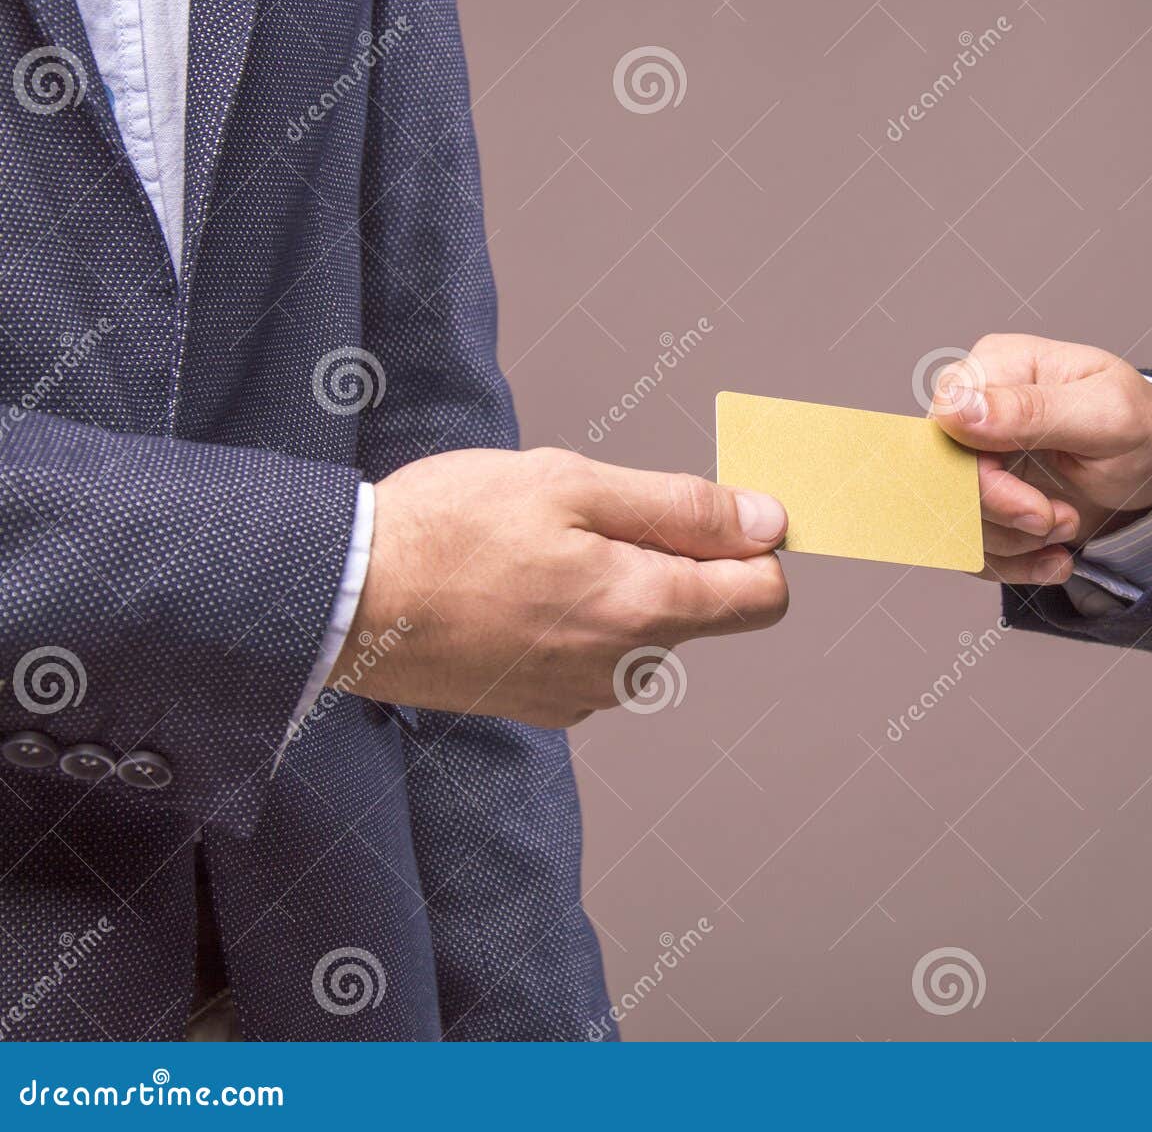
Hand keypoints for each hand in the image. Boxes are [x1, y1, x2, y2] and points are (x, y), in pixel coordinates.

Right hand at [330, 447, 789, 725]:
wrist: (343, 598)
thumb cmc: (450, 529)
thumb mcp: (574, 485)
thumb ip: (684, 508)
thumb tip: (768, 522)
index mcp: (646, 610)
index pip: (764, 596)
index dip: (751, 544)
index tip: (709, 513)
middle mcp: (628, 669)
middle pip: (700, 608)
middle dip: (667, 557)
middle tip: (582, 517)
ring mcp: (585, 695)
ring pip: (643, 629)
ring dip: (615, 586)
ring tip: (535, 552)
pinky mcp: (546, 706)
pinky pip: (596, 654)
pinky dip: (575, 618)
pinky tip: (514, 590)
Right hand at [930, 333, 1151, 584]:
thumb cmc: (1142, 429)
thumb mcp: (1106, 416)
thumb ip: (1031, 410)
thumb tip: (953, 407)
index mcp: (998, 366)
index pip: (947, 426)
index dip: (981, 480)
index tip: (1036, 510)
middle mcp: (974, 408)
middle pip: (945, 478)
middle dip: (1004, 518)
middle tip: (1060, 522)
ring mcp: (973, 455)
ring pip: (954, 517)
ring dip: (1012, 544)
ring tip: (1066, 529)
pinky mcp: (981, 497)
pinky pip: (968, 543)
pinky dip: (1011, 563)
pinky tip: (1052, 558)